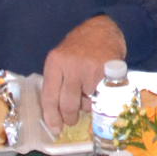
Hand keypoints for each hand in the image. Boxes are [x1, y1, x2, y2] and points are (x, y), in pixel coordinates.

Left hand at [39, 15, 126, 133]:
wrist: (104, 28)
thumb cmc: (80, 46)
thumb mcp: (61, 58)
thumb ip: (57, 81)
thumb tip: (55, 112)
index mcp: (55, 62)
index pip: (49, 96)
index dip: (51, 116)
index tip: (55, 128)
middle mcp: (71, 66)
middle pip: (67, 104)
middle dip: (69, 117)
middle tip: (71, 120)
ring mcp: (90, 70)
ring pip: (86, 102)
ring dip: (87, 106)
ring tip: (88, 95)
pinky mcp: (107, 73)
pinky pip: (101, 97)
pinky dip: (100, 99)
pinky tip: (99, 91)